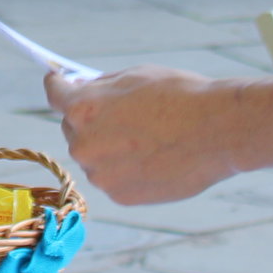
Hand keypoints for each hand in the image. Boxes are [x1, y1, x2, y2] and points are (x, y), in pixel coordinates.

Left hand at [46, 65, 243, 204]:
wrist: (217, 131)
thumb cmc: (180, 96)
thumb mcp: (134, 76)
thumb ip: (100, 87)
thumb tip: (81, 89)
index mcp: (83, 108)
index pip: (54, 93)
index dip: (59, 85)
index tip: (61, 84)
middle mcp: (84, 143)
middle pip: (73, 127)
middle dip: (89, 120)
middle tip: (121, 115)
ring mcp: (101, 174)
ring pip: (94, 156)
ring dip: (108, 147)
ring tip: (146, 139)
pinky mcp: (120, 196)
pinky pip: (113, 177)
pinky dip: (125, 169)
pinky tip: (153, 158)